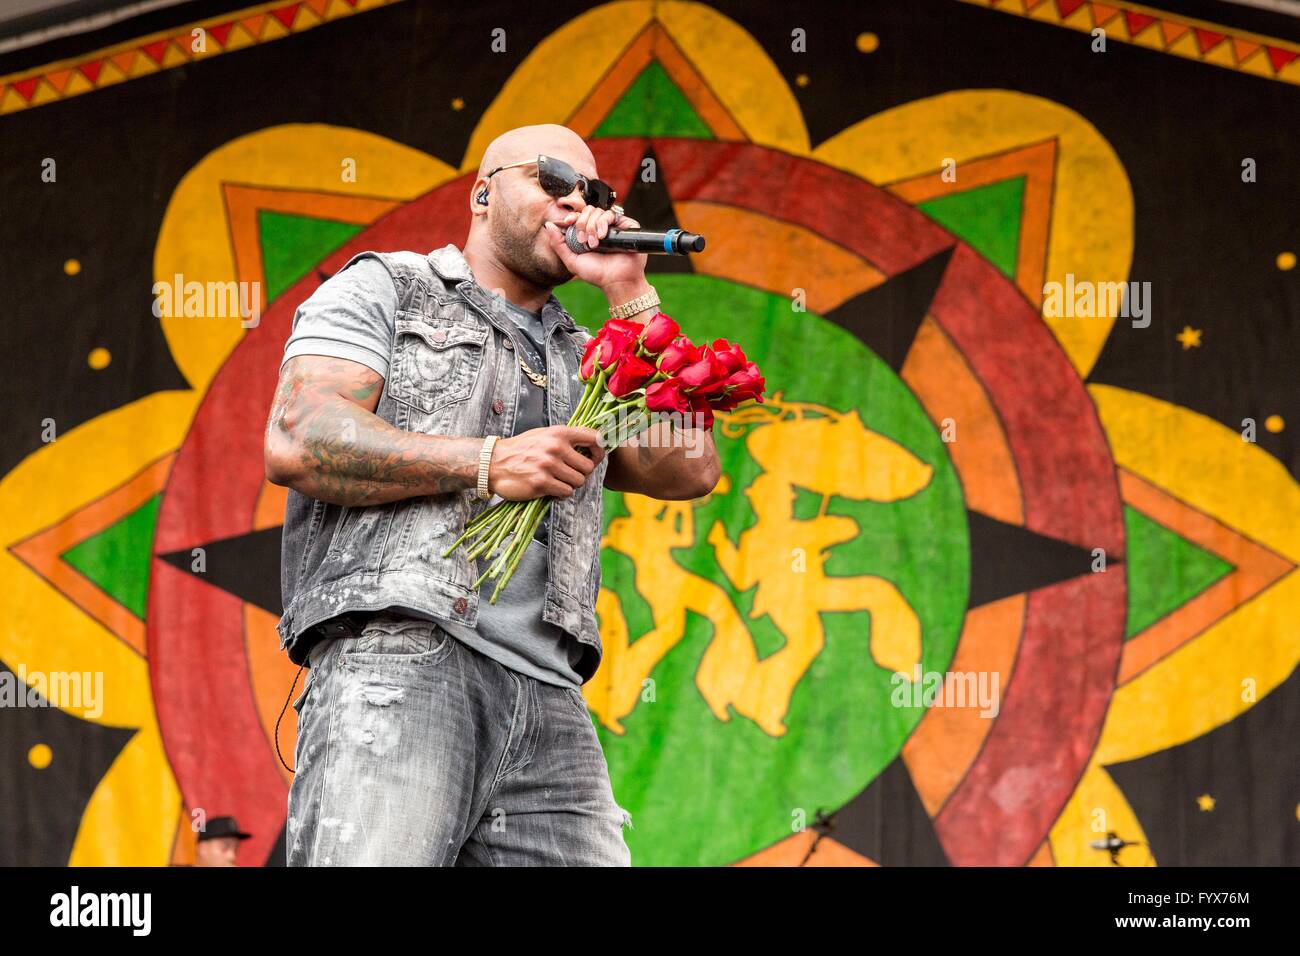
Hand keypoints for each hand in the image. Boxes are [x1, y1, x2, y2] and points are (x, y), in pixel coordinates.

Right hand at [488, 425, 606, 499]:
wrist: (493, 463)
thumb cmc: (521, 449)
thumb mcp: (543, 434)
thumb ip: (566, 438)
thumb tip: (592, 443)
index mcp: (559, 433)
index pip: (594, 438)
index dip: (599, 451)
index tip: (594, 458)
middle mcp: (555, 447)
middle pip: (588, 467)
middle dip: (581, 473)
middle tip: (569, 474)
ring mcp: (548, 465)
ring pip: (578, 481)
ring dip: (570, 484)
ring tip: (558, 481)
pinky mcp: (541, 483)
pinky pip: (566, 492)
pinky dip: (561, 493)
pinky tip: (551, 488)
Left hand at [543, 208, 647, 290]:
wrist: (616, 280)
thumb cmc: (596, 273)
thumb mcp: (571, 260)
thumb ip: (558, 243)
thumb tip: (548, 225)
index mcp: (588, 234)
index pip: (579, 216)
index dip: (572, 216)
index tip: (567, 222)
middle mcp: (600, 228)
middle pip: (587, 211)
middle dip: (582, 224)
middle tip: (584, 241)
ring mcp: (613, 226)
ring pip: (598, 211)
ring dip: (592, 226)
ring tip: (594, 244)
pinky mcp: (625, 225)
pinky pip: (611, 214)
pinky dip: (603, 223)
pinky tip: (602, 237)